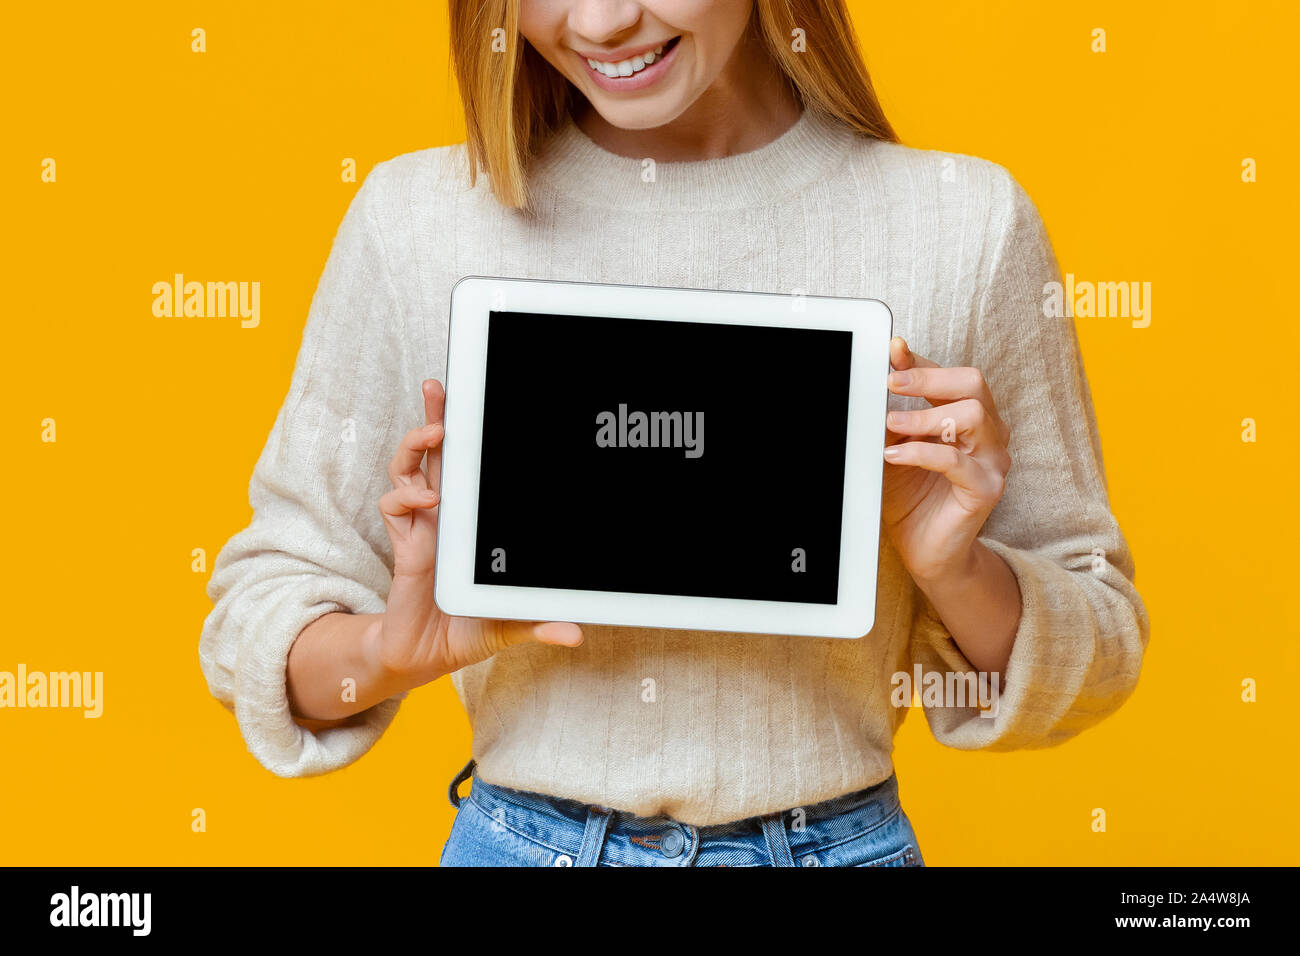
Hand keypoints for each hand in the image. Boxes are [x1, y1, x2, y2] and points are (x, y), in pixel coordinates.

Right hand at [373, 379, 582, 687]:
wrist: (428, 658)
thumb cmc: (471, 627)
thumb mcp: (514, 623)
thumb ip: (541, 622)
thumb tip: (576, 635)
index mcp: (473, 522)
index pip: (471, 467)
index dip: (470, 436)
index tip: (480, 402)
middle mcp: (446, 516)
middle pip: (437, 454)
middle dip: (436, 416)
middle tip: (440, 386)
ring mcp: (423, 527)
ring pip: (410, 470)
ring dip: (416, 446)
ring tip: (435, 432)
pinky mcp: (404, 545)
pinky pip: (394, 507)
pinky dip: (406, 496)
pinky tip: (427, 500)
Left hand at [881, 337, 1011, 584]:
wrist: (926, 549)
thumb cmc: (912, 496)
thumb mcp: (895, 447)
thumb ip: (892, 417)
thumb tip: (880, 382)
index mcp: (970, 416)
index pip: (952, 376)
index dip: (921, 363)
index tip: (892, 353)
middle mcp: (989, 433)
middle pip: (973, 384)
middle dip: (928, 379)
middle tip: (890, 383)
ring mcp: (993, 461)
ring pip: (972, 416)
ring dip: (924, 416)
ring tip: (890, 424)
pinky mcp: (987, 489)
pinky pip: (956, 461)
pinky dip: (922, 453)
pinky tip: (894, 457)